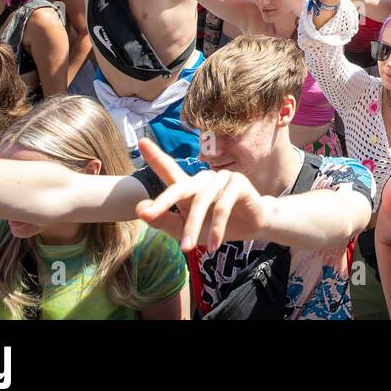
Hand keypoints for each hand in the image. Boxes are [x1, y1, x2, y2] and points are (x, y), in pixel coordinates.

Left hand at [134, 137, 272, 252]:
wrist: (251, 227)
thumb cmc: (214, 226)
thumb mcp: (184, 229)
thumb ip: (163, 220)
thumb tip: (140, 209)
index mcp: (188, 186)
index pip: (169, 169)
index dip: (155, 156)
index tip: (140, 141)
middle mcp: (202, 178)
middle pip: (180, 187)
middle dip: (163, 202)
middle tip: (147, 215)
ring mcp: (221, 177)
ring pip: (201, 202)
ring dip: (193, 227)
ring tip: (187, 249)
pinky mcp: (238, 182)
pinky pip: (222, 207)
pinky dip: (216, 229)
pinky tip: (214, 245)